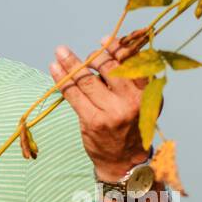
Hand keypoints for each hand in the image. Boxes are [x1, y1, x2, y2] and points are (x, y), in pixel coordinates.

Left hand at [50, 35, 158, 182]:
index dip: (116, 48)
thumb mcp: (144, 102)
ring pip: (87, 80)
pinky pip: (73, 95)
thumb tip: (116, 48)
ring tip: (60, 51)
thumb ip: (134, 79)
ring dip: (71, 63)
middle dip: (93, 56)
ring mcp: (110, 112)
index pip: (131, 62)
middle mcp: (130, 101)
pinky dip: (62, 80)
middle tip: (84, 54)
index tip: (104, 39)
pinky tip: (54, 68)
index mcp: (147, 92)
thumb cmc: (132, 126)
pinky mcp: (91, 121)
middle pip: (108, 68)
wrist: (125, 162)